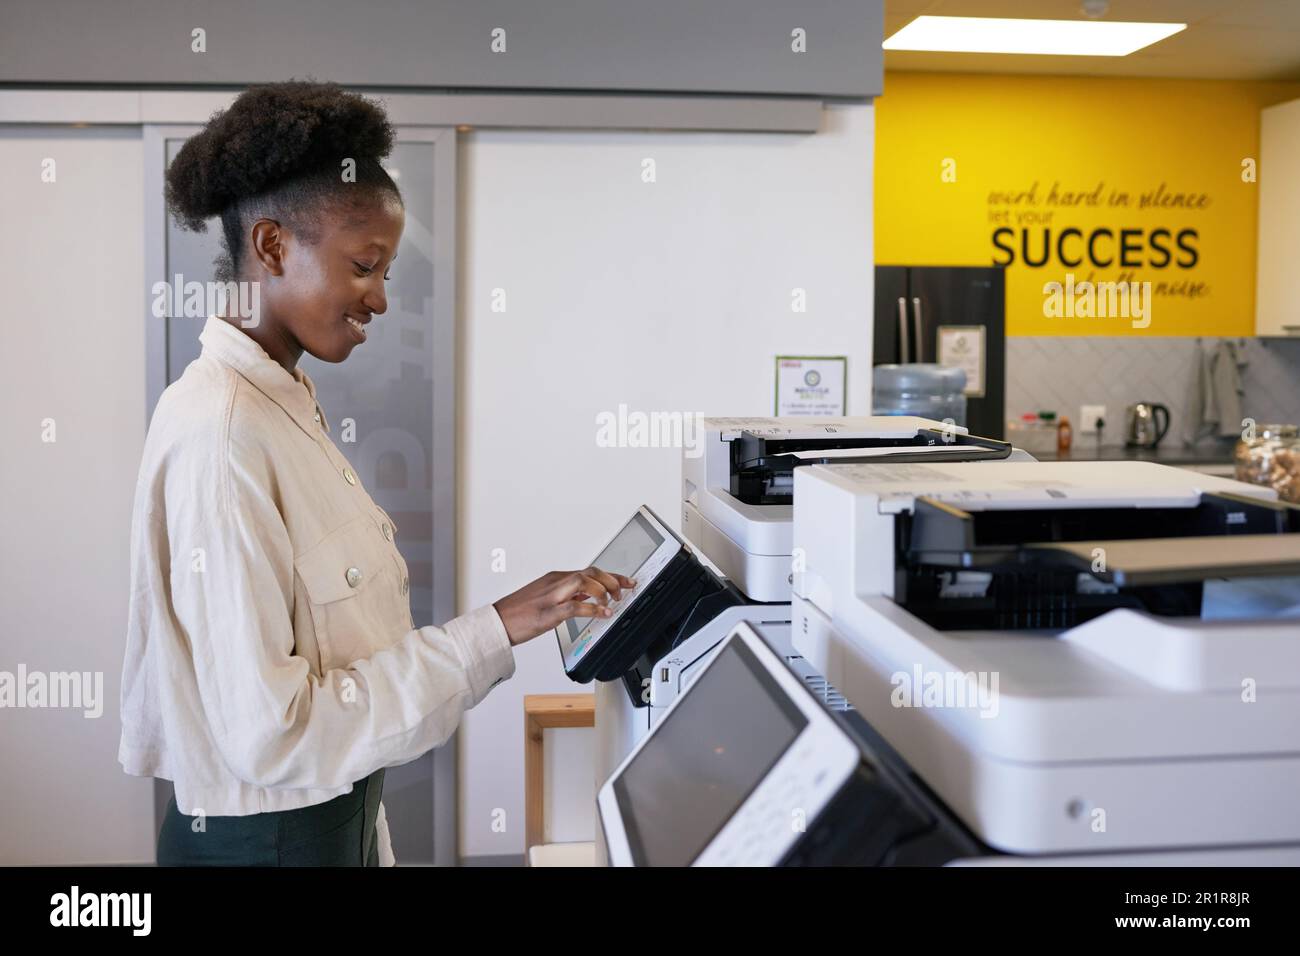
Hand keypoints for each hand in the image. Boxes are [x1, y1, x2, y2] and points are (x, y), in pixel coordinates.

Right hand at [493, 567, 636, 646]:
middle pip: (591, 572)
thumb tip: (587, 598)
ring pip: (585, 582)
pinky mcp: (548, 612)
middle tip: (623, 592)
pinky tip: (603, 614)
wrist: (497, 622)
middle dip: (612, 580)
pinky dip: (593, 609)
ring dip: (604, 590)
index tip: (627, 581)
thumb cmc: (518, 613)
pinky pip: (576, 606)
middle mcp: (555, 582)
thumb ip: (567, 596)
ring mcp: (552, 596)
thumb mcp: (547, 599)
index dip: (612, 576)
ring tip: (613, 601)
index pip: (590, 571)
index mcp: (556, 579)